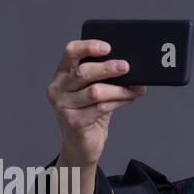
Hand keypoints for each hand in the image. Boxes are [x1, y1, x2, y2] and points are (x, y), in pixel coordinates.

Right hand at [48, 39, 146, 167]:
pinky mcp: (74, 121)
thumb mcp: (93, 93)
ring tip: (135, 88)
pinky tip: (130, 98)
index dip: (88, 47)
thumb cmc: (89, 116)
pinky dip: (119, 102)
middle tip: (127, 66)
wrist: (81, 147)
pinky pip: (101, 108)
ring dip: (119, 89)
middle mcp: (58, 89)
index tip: (107, 46)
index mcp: (61, 76)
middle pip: (83, 72)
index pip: (70, 53)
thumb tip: (132, 68)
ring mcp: (63, 106)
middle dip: (107, 68)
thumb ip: (104, 80)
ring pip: (95, 92)